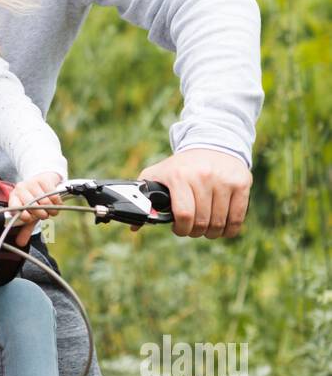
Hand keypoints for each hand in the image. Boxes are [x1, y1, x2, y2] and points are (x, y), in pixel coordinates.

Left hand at [7, 172, 63, 249]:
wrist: (42, 181)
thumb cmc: (34, 200)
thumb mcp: (30, 214)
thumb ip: (25, 229)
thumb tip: (20, 244)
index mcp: (14, 198)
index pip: (15, 207)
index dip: (23, 215)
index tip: (30, 219)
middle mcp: (20, 189)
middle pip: (32, 205)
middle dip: (41, 213)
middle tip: (44, 215)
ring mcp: (32, 182)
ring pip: (44, 201)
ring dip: (51, 209)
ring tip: (51, 210)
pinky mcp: (44, 179)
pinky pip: (53, 194)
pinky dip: (57, 202)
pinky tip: (57, 203)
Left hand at [130, 149, 252, 238]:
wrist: (211, 143)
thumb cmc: (181, 166)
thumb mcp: (158, 175)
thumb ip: (143, 198)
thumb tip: (134, 227)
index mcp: (179, 176)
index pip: (183, 215)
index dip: (181, 229)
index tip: (179, 228)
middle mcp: (202, 176)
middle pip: (202, 222)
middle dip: (196, 232)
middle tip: (193, 228)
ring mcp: (224, 180)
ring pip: (220, 223)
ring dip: (212, 232)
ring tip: (207, 227)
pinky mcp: (241, 183)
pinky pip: (238, 218)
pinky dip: (230, 230)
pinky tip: (223, 227)